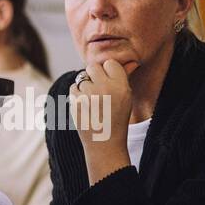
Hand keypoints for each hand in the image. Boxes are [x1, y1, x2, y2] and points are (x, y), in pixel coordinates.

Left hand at [69, 58, 132, 181]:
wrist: (105, 143)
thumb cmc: (116, 118)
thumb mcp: (126, 99)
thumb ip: (123, 78)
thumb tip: (131, 61)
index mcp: (121, 86)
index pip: (110, 63)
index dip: (108, 72)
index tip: (108, 82)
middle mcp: (105, 88)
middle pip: (93, 67)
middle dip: (93, 75)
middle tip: (97, 89)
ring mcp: (89, 96)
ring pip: (81, 78)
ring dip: (84, 87)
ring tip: (92, 102)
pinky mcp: (76, 103)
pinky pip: (73, 89)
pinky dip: (76, 96)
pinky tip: (85, 107)